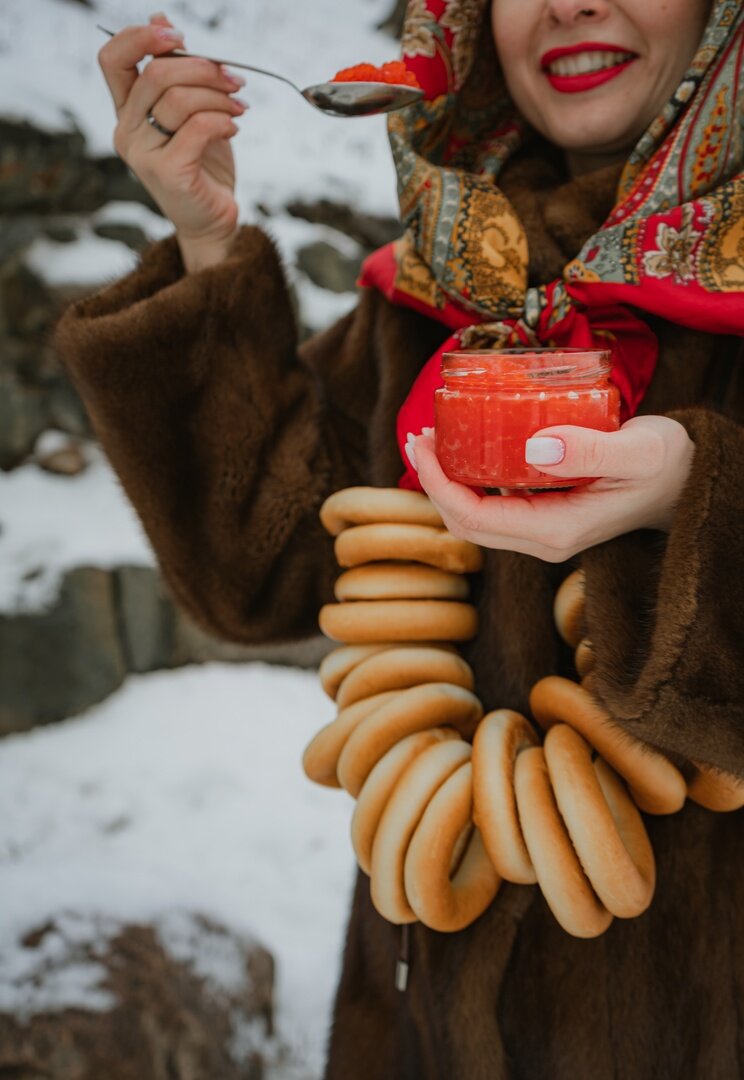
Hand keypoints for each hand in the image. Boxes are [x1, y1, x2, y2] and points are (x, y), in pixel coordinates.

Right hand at [99, 13, 247, 270]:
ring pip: (180, 100)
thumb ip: (175, 73)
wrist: (212, 220)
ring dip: (219, 96)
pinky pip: (198, 127)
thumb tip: (161, 20)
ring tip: (240, 106)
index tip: (179, 38)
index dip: (141, 38)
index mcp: (127, 111)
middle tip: (234, 79)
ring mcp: (143, 154)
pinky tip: (234, 127)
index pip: (113, 59)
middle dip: (202, 68)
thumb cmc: (203, 164)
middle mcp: (127, 131)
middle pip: (156, 74)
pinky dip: (223, 120)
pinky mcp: (167, 171)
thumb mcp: (190, 112)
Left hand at [409, 416, 694, 561]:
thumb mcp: (637, 450)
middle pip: (466, 524)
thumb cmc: (668, 463)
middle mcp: (544, 539)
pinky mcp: (545, 516)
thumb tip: (535, 448)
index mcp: (557, 531)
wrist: (687, 481)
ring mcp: (543, 531)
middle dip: (434, 483)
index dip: (440, 486)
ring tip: (432, 438)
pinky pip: (493, 505)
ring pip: (476, 517)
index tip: (424, 445)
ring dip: (448, 482)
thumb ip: (589, 450)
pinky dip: (470, 479)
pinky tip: (465, 447)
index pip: (476, 519)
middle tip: (420, 435)